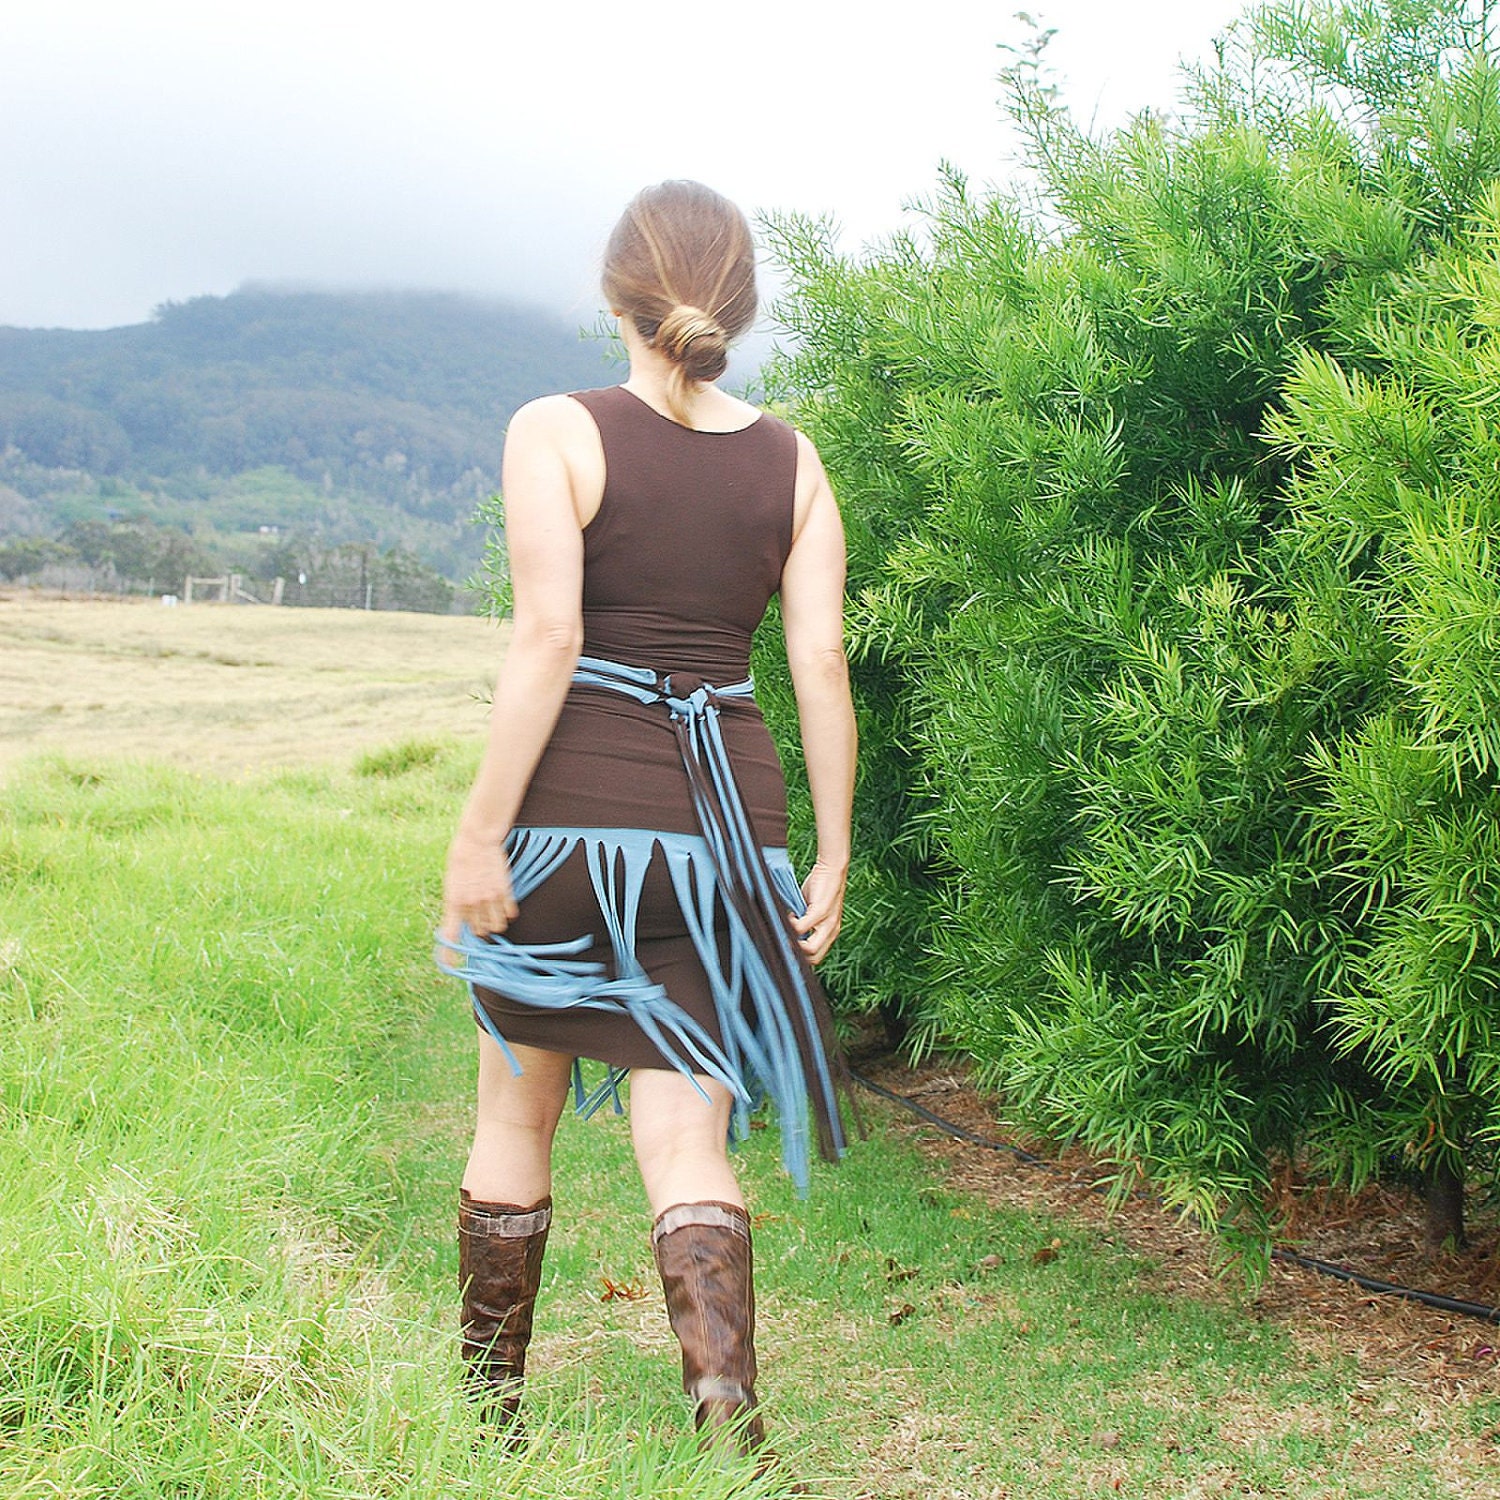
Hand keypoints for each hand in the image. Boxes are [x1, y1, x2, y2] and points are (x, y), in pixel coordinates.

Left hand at [441, 830, 518, 950]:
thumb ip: (456, 905)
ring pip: (496, 926)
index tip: (450, 967)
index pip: (451, 934)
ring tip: (490, 910)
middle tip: (478, 915)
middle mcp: (472, 904)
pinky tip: (501, 902)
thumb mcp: (451, 885)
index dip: (450, 954)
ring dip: (494, 922)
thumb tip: (458, 923)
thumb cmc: (461, 860)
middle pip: (478, 932)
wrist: (477, 840)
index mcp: (454, 902)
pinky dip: (506, 912)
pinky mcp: (504, 892)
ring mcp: (489, 898)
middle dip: (479, 927)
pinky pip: (509, 914)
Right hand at [791, 858, 846, 964]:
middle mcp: (832, 931)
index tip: (787, 952)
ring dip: (794, 942)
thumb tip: (786, 932)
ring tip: (785, 930)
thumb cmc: (820, 888)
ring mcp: (828, 922)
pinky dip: (791, 924)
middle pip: (813, 958)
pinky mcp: (821, 911)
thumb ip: (804, 923)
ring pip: (810, 949)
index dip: (801, 959)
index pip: (816, 957)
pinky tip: (788, 915)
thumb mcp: (813, 911)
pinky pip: (802, 927)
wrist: (832, 869)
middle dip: (796, 954)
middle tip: (784, 941)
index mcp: (830, 933)